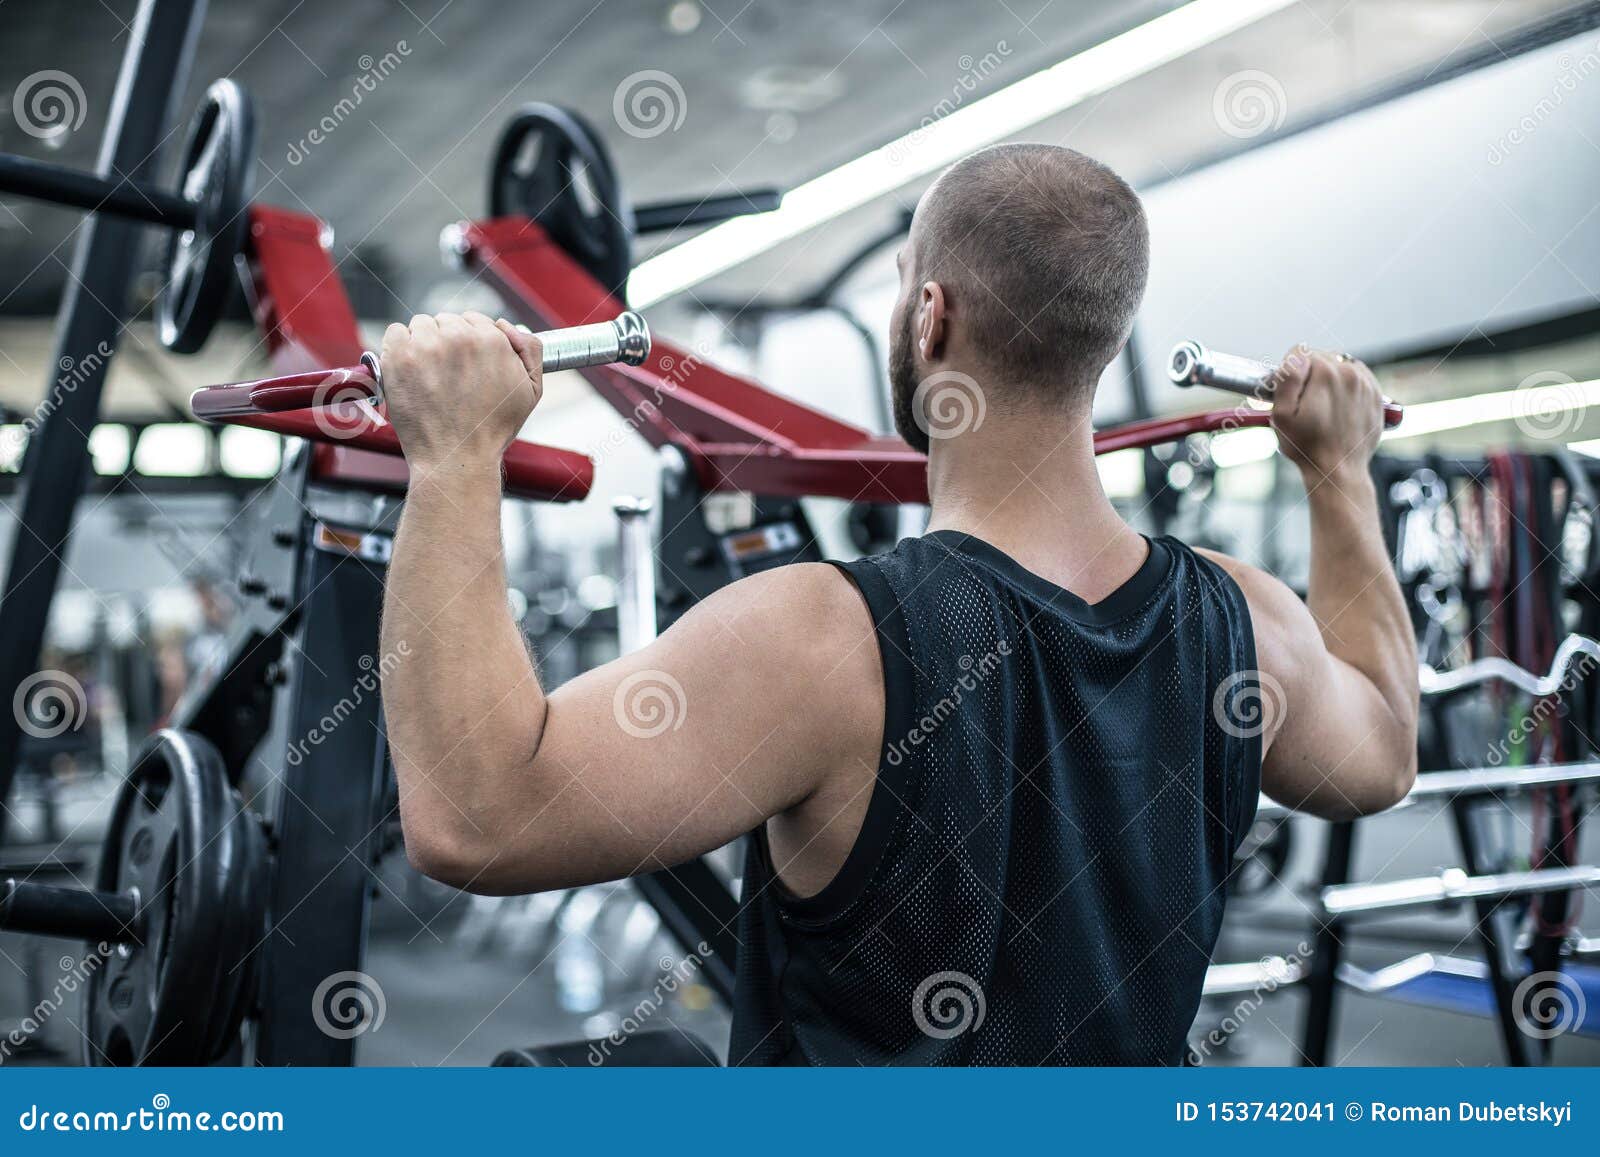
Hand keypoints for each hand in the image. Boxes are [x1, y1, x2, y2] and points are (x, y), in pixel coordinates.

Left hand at [380, 312, 543, 472]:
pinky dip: (399, 346)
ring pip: (421, 325)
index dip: (470, 342)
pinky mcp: (399, 357)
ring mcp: (426, 346)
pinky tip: (410, 370)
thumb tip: (505, 325)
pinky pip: (395, 332)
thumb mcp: (531, 392)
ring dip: (423, 342)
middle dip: (447, 341)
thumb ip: (530, 351)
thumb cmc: (492, 430)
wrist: (457, 459)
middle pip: (447, 320)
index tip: (465, 363)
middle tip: (448, 373)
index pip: (474, 320)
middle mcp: (458, 337)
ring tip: (429, 374)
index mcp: (491, 340)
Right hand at [1269, 346, 1384, 482]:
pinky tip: (1337, 406)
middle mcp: (1350, 373)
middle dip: (1309, 376)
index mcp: (1326, 373)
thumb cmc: (1307, 447)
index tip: (1291, 394)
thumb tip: (1296, 356)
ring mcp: (1366, 383)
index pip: (1301, 353)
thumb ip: (1287, 379)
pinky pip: (1357, 378)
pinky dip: (1346, 387)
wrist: (1339, 470)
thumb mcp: (1282, 415)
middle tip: (1304, 403)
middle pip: (1321, 358)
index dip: (1290, 373)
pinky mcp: (1376, 395)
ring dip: (1328, 380)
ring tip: (1322, 406)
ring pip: (1339, 367)